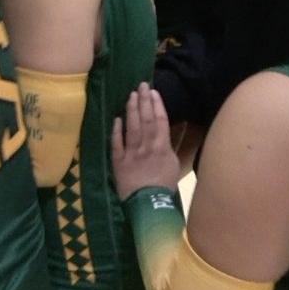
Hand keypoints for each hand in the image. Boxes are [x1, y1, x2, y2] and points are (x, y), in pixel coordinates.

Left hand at [111, 83, 179, 199]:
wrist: (149, 204)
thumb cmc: (164, 187)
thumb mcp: (172, 166)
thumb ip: (167, 149)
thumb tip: (163, 137)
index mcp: (162, 147)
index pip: (160, 121)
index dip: (157, 105)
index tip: (153, 92)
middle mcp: (147, 146)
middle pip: (145, 119)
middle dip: (143, 101)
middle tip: (141, 85)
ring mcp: (131, 153)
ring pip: (131, 127)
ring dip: (131, 110)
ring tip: (131, 95)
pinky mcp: (118, 161)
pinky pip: (116, 143)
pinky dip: (116, 130)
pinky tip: (116, 119)